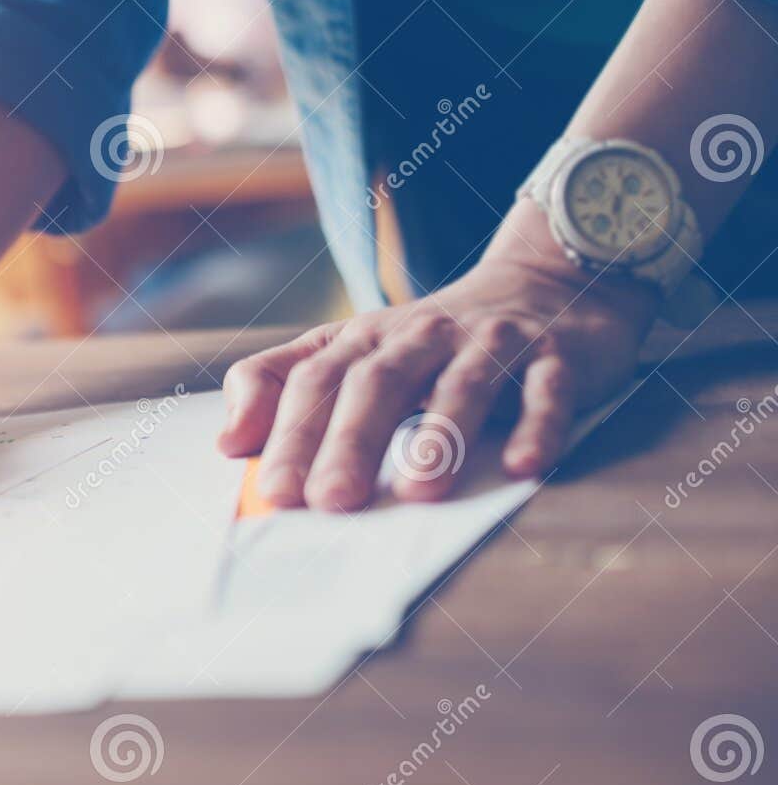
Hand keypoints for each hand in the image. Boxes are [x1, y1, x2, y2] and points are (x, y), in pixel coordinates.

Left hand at [216, 204, 657, 509]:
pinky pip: (546, 390)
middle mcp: (422, 336)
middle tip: (332, 501)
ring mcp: (490, 342)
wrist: (545, 282)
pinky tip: (524, 464)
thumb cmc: (431, 342)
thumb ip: (282, 388)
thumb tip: (228, 442)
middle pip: (377, 382)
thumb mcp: (352, 354)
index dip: (291, 431)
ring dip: (440, 435)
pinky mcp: (556, 357)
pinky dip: (537, 425)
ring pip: (461, 384)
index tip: (273, 491)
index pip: (315, 381)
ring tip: (420, 490)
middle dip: (350, 441)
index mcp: (365, 340)